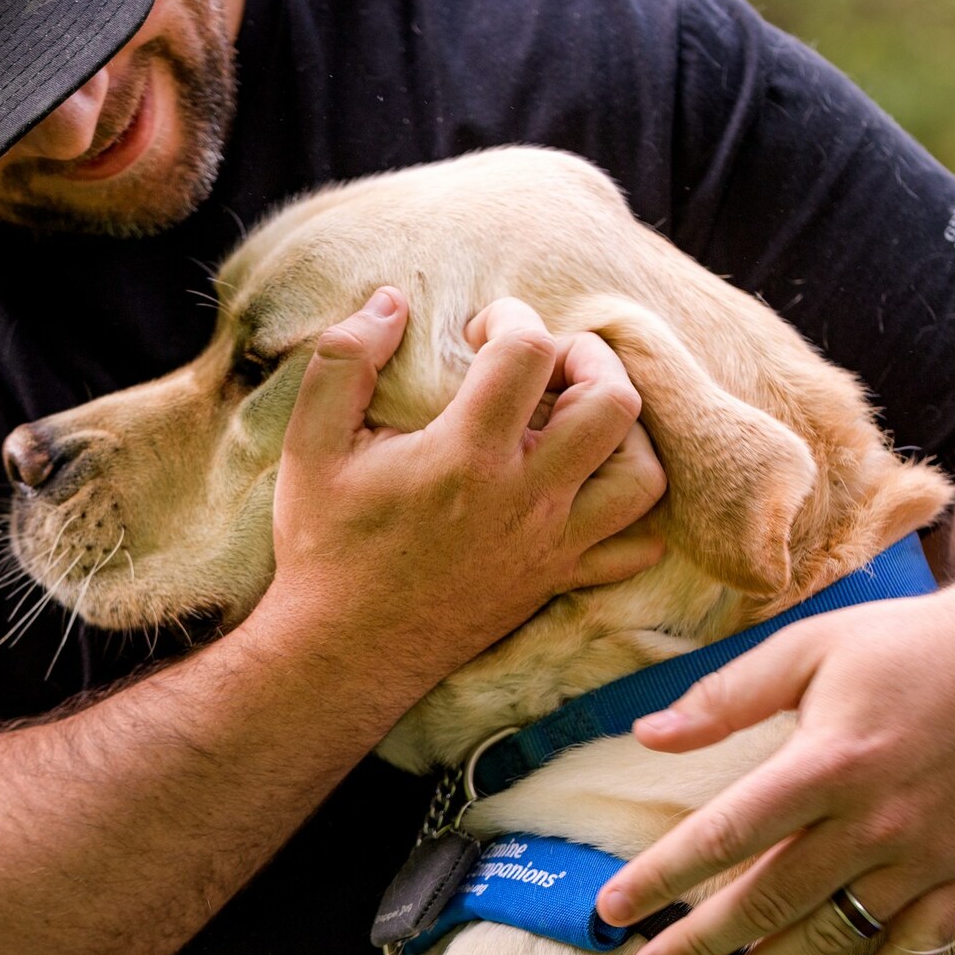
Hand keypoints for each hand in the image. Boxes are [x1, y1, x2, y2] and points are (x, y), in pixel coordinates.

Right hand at [267, 288, 666, 684]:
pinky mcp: (558, 581)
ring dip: (623, 433)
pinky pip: (637, 547)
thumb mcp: (311, 444)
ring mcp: (551, 544)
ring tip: (575, 420)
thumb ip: (344, 360)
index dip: (511, 316)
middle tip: (545, 364)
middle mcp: (524, 498)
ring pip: (643, 475)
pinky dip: (633, 512)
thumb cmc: (325, 545)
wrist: (343, 651)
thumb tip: (390, 303)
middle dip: (589, 359)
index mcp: (466, 454)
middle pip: (613, 402)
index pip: (530, 350)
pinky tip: (588, 487)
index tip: (479, 333)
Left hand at [591, 566, 954, 954]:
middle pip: (771, 901)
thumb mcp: (813, 646)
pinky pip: (916, 950)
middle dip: (700, 945)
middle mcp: (876, 820)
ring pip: (833, 937)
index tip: (612, 909)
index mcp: (828, 760)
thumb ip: (728, 695)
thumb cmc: (914, 643)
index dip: (663, 877)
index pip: (727, 834)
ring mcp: (924, 856)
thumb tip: (646, 736)